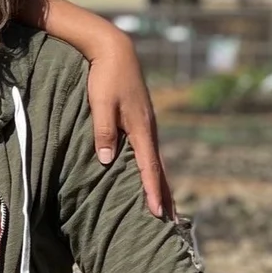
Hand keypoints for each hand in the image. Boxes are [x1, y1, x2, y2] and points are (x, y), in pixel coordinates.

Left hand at [85, 33, 173, 219]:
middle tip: (171, 222)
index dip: (152, 191)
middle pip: (159, 169)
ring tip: (166, 206)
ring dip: (161, 184)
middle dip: (165, 195)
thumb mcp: (100, 104)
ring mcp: (147, 125)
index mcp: (141, 127)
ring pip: (156, 161)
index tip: (158, 213)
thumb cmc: (105, 77)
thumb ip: (103, 132)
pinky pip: (150, 152)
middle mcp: (149, 129)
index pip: (149, 166)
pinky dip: (153, 169)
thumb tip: (107, 160)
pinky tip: (152, 177)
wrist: (115, 50)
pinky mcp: (142, 121)